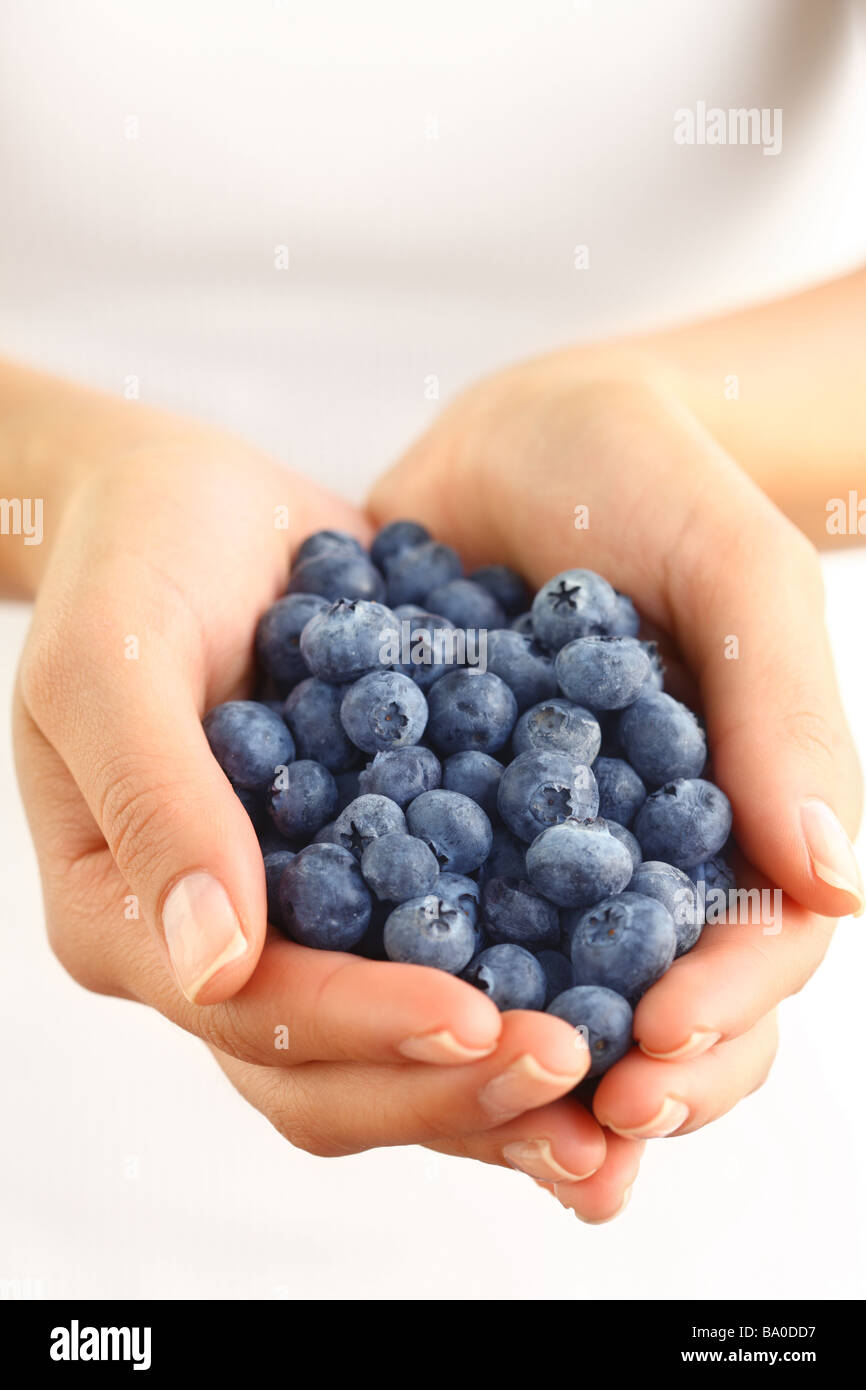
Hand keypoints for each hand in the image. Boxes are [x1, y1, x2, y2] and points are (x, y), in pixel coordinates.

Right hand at [13, 414, 638, 1222]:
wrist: (192, 500)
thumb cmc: (129, 561)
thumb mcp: (111, 658)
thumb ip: (156, 800)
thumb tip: (215, 964)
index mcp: (126, 918)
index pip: (253, 1012)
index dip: (364, 1025)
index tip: (478, 1018)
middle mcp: (217, 943)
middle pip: (332, 1068)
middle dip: (449, 1082)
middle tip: (575, 1065)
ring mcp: (300, 914)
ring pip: (396, 1040)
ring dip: (499, 1066)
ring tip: (614, 1060)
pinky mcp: (374, 870)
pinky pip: (449, 943)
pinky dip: (528, 971)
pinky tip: (619, 966)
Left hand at [369, 362, 862, 1158]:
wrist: (517, 428)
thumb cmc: (650, 478)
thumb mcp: (730, 568)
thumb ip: (786, 717)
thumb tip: (838, 886)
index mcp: (732, 820)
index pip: (755, 949)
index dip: (725, 1012)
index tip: (663, 1043)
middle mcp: (636, 857)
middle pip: (657, 1004)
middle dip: (633, 1078)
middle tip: (586, 1126)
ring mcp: (532, 851)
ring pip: (541, 989)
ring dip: (519, 1063)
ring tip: (477, 1102)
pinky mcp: (434, 825)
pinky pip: (423, 916)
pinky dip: (403, 969)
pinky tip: (358, 1000)